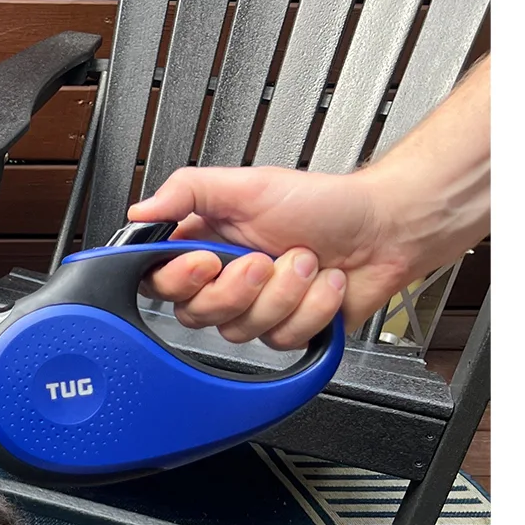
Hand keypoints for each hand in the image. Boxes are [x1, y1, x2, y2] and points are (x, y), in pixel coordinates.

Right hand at [133, 166, 421, 349]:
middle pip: (197, 314)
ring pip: (242, 330)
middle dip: (240, 288)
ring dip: (285, 293)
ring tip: (307, 262)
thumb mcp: (248, 185)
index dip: (179, 280)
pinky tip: (324, 284)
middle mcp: (227, 282)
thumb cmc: (326, 205)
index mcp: (206, 245)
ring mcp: (257, 310)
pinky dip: (312, 308)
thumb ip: (187, 191)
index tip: (206, 262)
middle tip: (265, 259)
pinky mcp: (288, 330)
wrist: (384, 229)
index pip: (160, 282)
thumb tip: (139, 212)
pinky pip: (282, 340)